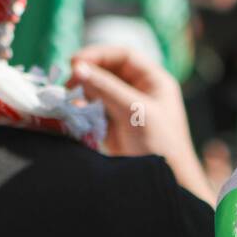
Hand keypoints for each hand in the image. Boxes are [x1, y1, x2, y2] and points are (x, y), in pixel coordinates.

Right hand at [69, 45, 215, 204]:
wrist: (168, 182)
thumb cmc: (161, 144)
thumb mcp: (135, 111)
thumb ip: (107, 88)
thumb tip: (78, 68)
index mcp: (154, 81)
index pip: (124, 56)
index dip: (99, 54)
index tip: (74, 62)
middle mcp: (141, 91)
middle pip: (108, 71)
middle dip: (87, 75)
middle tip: (68, 84)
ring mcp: (127, 109)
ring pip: (99, 91)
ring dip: (83, 93)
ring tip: (69, 100)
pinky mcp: (115, 127)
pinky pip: (95, 111)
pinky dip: (83, 111)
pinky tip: (74, 115)